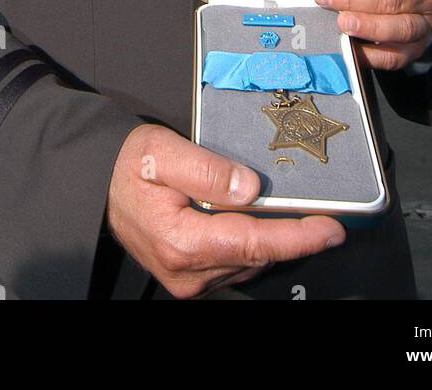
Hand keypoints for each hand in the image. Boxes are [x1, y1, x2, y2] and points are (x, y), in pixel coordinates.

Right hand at [106, 123, 345, 298]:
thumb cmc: (130, 164)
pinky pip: (235, 264)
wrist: (99, 187)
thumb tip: (251, 188)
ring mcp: (189, 280)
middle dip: (292, 235)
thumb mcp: (163, 152)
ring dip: (272, 239)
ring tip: (286, 210)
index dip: (298, 237)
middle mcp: (188, 271)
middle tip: (320, 209)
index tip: (332, 229)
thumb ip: (207, 169)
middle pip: (257, 256)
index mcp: (182, 241)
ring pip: (249, 263)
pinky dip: (252, 244)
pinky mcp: (190, 278)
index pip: (254, 243)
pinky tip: (254, 219)